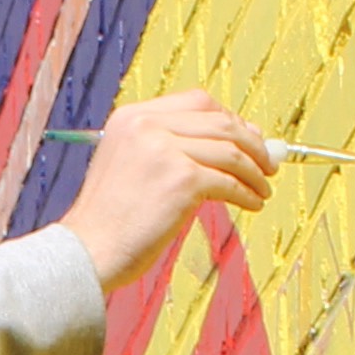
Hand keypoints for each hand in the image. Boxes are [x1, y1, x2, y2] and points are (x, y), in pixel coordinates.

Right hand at [59, 92, 274, 290]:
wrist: (86, 253)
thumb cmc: (108, 224)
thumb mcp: (128, 169)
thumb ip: (165, 151)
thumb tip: (223, 150)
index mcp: (132, 117)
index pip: (196, 102)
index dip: (228, 118)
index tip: (247, 138)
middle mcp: (147, 125)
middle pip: (219, 121)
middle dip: (251, 143)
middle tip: (267, 163)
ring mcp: (164, 150)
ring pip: (229, 150)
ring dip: (254, 171)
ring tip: (263, 189)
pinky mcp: (180, 180)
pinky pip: (228, 181)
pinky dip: (246, 193)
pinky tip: (253, 203)